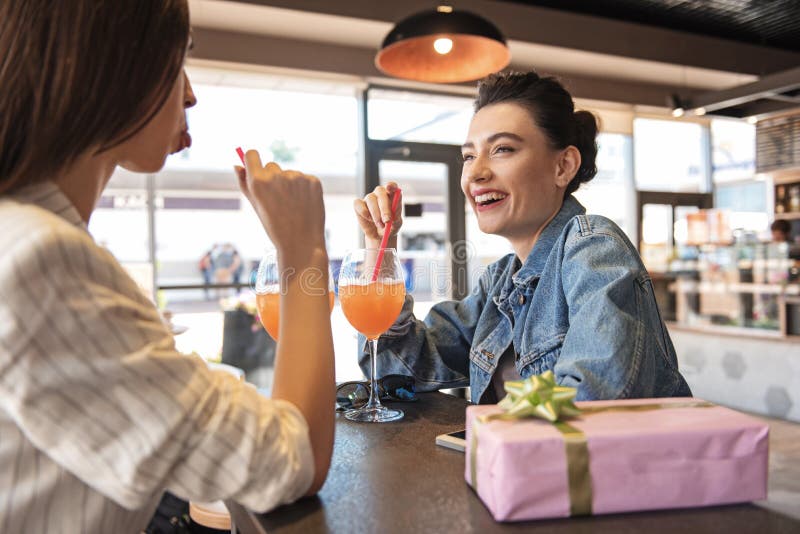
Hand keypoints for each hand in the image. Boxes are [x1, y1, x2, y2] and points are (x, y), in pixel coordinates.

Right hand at [235, 150, 326, 266]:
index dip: (252, 161)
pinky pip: (305, 179)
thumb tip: (237, 165)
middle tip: (278, 201)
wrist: (302, 243)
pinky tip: (305, 205)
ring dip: (290, 185)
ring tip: (293, 206)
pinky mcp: (313, 181)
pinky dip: (304, 189)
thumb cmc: (275, 227)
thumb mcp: (256, 206)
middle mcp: (278, 176)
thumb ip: (244, 184)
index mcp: (259, 181)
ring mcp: (298, 177)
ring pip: (289, 174)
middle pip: (271, 166)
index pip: (251, 154)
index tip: (256, 169)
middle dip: (273, 179)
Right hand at [353, 182, 402, 248]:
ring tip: (380, 225)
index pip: (392, 186)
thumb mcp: (396, 224)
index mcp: (392, 195)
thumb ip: (397, 217)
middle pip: (381, 192)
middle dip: (384, 207)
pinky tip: (369, 219)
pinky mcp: (358, 204)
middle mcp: (380, 193)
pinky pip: (359, 204)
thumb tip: (393, 215)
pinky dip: (364, 212)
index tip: (390, 188)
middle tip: (387, 220)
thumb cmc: (390, 227)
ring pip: (371, 199)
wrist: (379, 235)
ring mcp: (369, 198)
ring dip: (376, 214)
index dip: (391, 186)